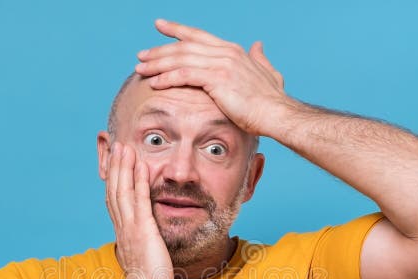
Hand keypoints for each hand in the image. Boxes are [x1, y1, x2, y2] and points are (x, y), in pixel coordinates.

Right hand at [104, 142, 173, 278]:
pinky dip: (139, 182)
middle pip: (115, 190)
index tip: (115, 163)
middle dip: (115, 167)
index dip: (114, 180)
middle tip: (117, 146)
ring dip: (124, 167)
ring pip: (123, 191)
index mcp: (123, 232)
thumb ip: (143, 244)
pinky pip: (140, 200)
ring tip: (125, 148)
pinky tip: (141, 166)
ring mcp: (131, 227)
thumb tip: (147, 240)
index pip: (115, 200)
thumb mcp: (143, 257)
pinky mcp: (143, 229)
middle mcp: (123, 226)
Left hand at [135, 19, 287, 135]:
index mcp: (232, 50)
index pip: (198, 35)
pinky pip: (184, 75)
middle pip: (184, 46)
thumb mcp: (268, 73)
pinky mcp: (217, 79)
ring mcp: (221, 64)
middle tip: (141, 55)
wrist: (277, 113)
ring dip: (158, 64)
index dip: (177, 30)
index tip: (159, 26)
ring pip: (181, 59)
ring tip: (141, 69)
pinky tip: (154, 83)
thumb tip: (258, 44)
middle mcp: (225, 52)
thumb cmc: (271, 100)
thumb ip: (260, 58)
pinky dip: (167, 78)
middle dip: (160, 50)